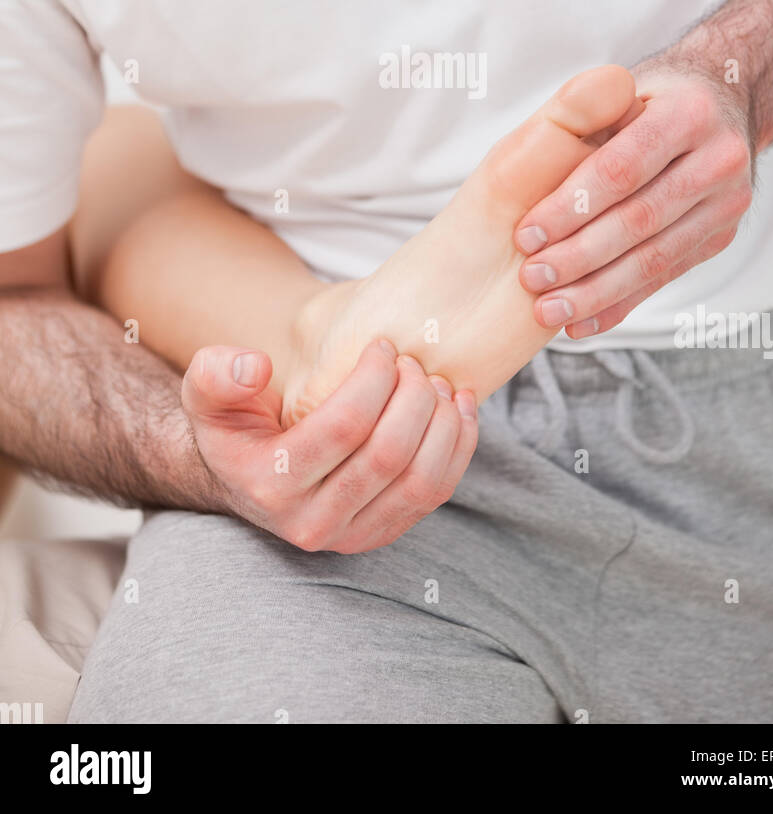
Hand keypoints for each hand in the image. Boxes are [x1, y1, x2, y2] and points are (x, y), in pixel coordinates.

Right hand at [181, 339, 477, 553]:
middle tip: (413, 360)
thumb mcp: (206, 392)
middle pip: (389, 454)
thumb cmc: (233, 424)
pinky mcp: (382, 535)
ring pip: (420, 481)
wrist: (243, 477)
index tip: (382, 345)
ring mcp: (351, 536)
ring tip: (437, 382)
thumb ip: (217, 373)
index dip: (374, 378)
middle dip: (413, 396)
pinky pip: (435, 494)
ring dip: (442, 423)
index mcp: (270, 485)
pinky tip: (457, 408)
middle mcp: (312, 523)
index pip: (344, 426)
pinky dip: (457, 448)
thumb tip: (255, 366)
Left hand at [514, 58, 754, 336]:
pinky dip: (620, 303)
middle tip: (532, 278)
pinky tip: (581, 322)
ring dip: (597, 291)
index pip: (621, 169)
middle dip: (580, 255)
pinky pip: (665, 277)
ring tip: (549, 309)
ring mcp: (727, 203)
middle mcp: (720, 159)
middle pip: (640, 220)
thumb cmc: (648, 98)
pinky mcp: (720, 237)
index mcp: (689, 114)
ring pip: (655, 258)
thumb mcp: (621, 87)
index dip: (571, 206)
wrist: (721, 103)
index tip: (526, 234)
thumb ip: (586, 109)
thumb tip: (548, 139)